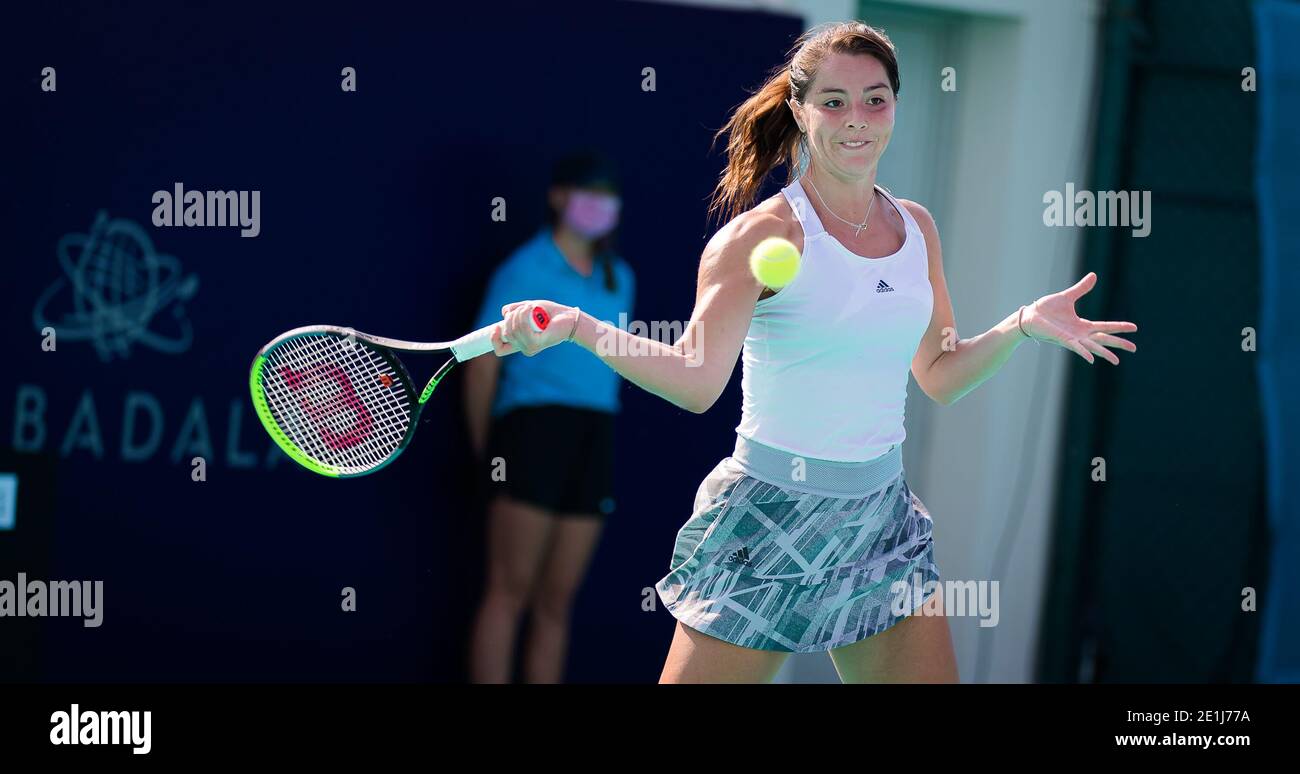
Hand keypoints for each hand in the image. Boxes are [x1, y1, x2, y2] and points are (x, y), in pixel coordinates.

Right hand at [489, 300, 576, 356]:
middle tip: (522, 309)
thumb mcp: (528, 309)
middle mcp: (524, 348)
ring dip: (518, 314)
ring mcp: (530, 347)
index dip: (493, 339)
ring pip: (512, 330)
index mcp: (520, 342)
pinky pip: (522, 328)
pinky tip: (531, 309)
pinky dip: (524, 315)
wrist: (569, 318)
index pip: (499, 349)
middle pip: (505, 334)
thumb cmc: (550, 314)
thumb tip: (505, 313)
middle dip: (510, 318)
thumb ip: (515, 310)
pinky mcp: (537, 343)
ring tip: (530, 307)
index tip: (497, 326)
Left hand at [1021, 272, 1136, 364]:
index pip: (1106, 327)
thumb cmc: (1046, 309)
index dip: (1119, 327)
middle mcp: (1079, 334)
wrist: (1030, 316)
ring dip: (1105, 353)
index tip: (1134, 328)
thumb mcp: (1067, 297)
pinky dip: (1084, 352)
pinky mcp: (1062, 339)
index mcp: (1082, 325)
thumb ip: (1081, 289)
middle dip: (1118, 343)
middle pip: (1104, 339)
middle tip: (1134, 348)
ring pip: (1092, 347)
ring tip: (1117, 360)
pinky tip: (1092, 359)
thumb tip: (1094, 275)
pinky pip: (1075, 347)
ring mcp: (1072, 338)